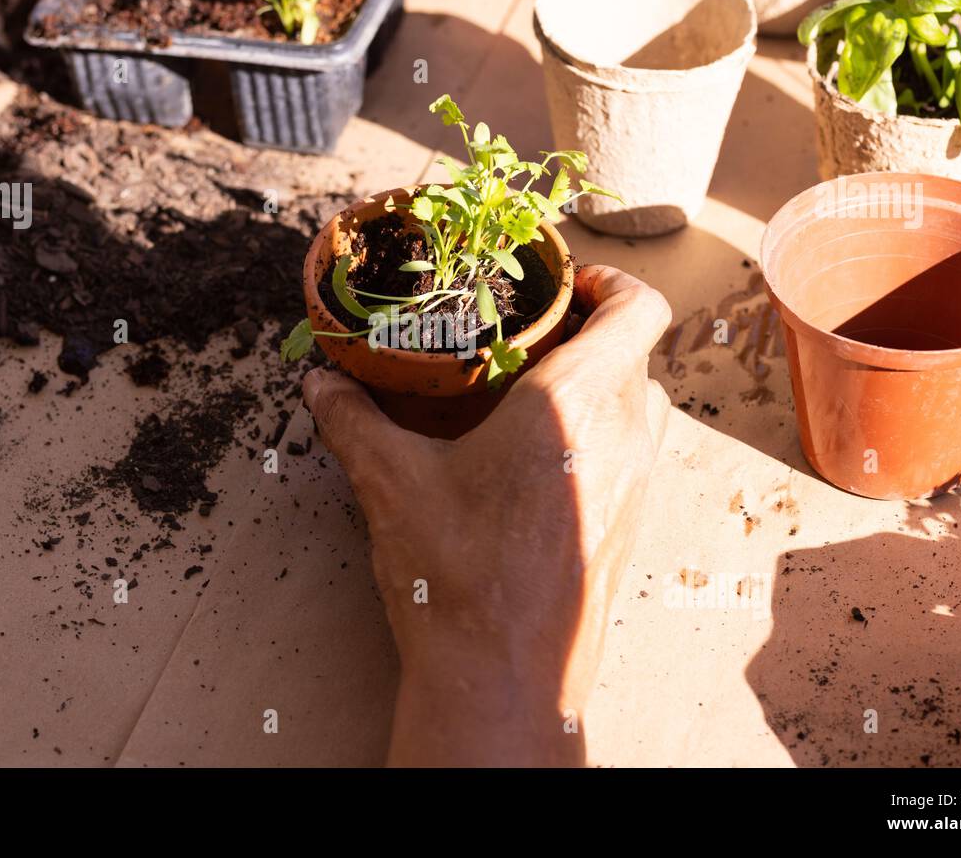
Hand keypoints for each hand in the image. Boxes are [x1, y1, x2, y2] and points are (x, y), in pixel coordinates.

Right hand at [302, 264, 670, 765]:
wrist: (505, 678)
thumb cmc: (457, 576)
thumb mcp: (391, 485)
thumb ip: (353, 422)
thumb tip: (321, 383)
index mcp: (576, 404)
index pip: (639, 309)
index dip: (610, 281)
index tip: (564, 283)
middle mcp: (624, 436)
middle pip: (636, 352)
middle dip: (589, 331)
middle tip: (528, 334)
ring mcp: (638, 485)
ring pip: (639, 403)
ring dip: (599, 382)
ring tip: (531, 392)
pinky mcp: (631, 525)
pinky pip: (632, 452)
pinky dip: (600, 433)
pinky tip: (537, 459)